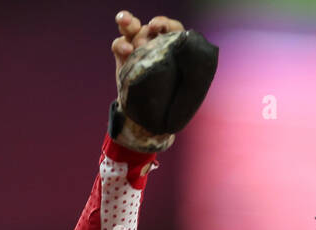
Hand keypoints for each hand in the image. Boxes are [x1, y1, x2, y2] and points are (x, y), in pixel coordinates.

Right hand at [110, 12, 185, 150]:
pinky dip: (121, 44)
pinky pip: (119, 44)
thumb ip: (189, 74)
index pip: (172, 29)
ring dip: (128, 23)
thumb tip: (196, 63)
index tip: (160, 28)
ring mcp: (138, 49)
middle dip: (148, 28)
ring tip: (129, 31)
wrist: (148, 120)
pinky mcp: (124, 57)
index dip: (166, 25)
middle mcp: (156, 45)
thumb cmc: (171, 103)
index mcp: (174, 48)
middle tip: (148, 35)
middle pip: (150, 27)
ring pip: (131, 27)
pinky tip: (126, 51)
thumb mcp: (186, 90)